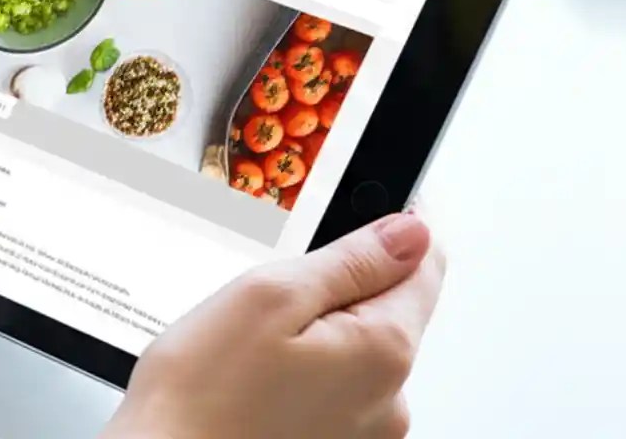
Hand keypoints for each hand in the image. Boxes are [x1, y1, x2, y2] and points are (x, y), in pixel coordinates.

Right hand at [102, 212, 444, 438]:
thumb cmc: (199, 400)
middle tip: (274, 286)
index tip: (362, 209)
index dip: (397, 224)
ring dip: (317, 328)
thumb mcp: (269, 297)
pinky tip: (254, 375)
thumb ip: (351, 261)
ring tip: (252, 342)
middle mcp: (389, 400)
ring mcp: (363, 432)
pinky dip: (302, 369)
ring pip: (357, 346)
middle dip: (342, 282)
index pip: (426, 262)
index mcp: (383, 351)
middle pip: (391, 305)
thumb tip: (409, 233)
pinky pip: (334, 386)